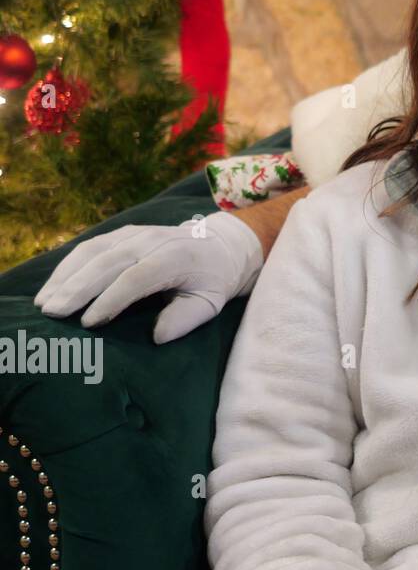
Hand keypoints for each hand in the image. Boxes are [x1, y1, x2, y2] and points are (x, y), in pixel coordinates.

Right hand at [34, 213, 264, 343]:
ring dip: (66, 276)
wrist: (220, 246)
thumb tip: (158, 337)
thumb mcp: (210, 302)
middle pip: (108, 262)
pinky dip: (68, 266)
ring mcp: (135, 233)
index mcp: (176, 258)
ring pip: (93, 251)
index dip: (111, 299)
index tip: (89, 323)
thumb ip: (186, 318)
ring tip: (45, 303)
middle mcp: (152, 240)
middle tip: (53, 313)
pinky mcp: (123, 233)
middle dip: (78, 288)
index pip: (137, 277)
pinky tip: (52, 287)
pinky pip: (90, 246)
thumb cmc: (212, 280)